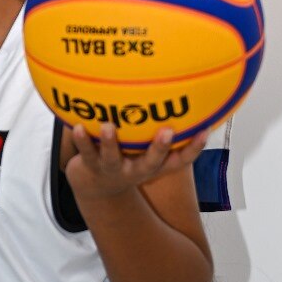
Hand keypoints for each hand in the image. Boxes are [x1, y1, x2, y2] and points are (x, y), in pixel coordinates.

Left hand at [65, 123, 207, 202]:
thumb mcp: (145, 150)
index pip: (180, 160)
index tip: (205, 130)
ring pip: (113, 158)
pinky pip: (86, 153)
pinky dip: (81, 140)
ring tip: (108, 126)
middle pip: (151, 162)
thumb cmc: (127, 159)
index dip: (194, 148)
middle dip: (159, 147)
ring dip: (111, 142)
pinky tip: (77, 126)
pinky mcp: (91, 167)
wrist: (95, 187)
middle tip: (168, 131)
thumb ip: (158, 129)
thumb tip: (180, 93)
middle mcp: (137, 170)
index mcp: (154, 165)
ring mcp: (114, 169)